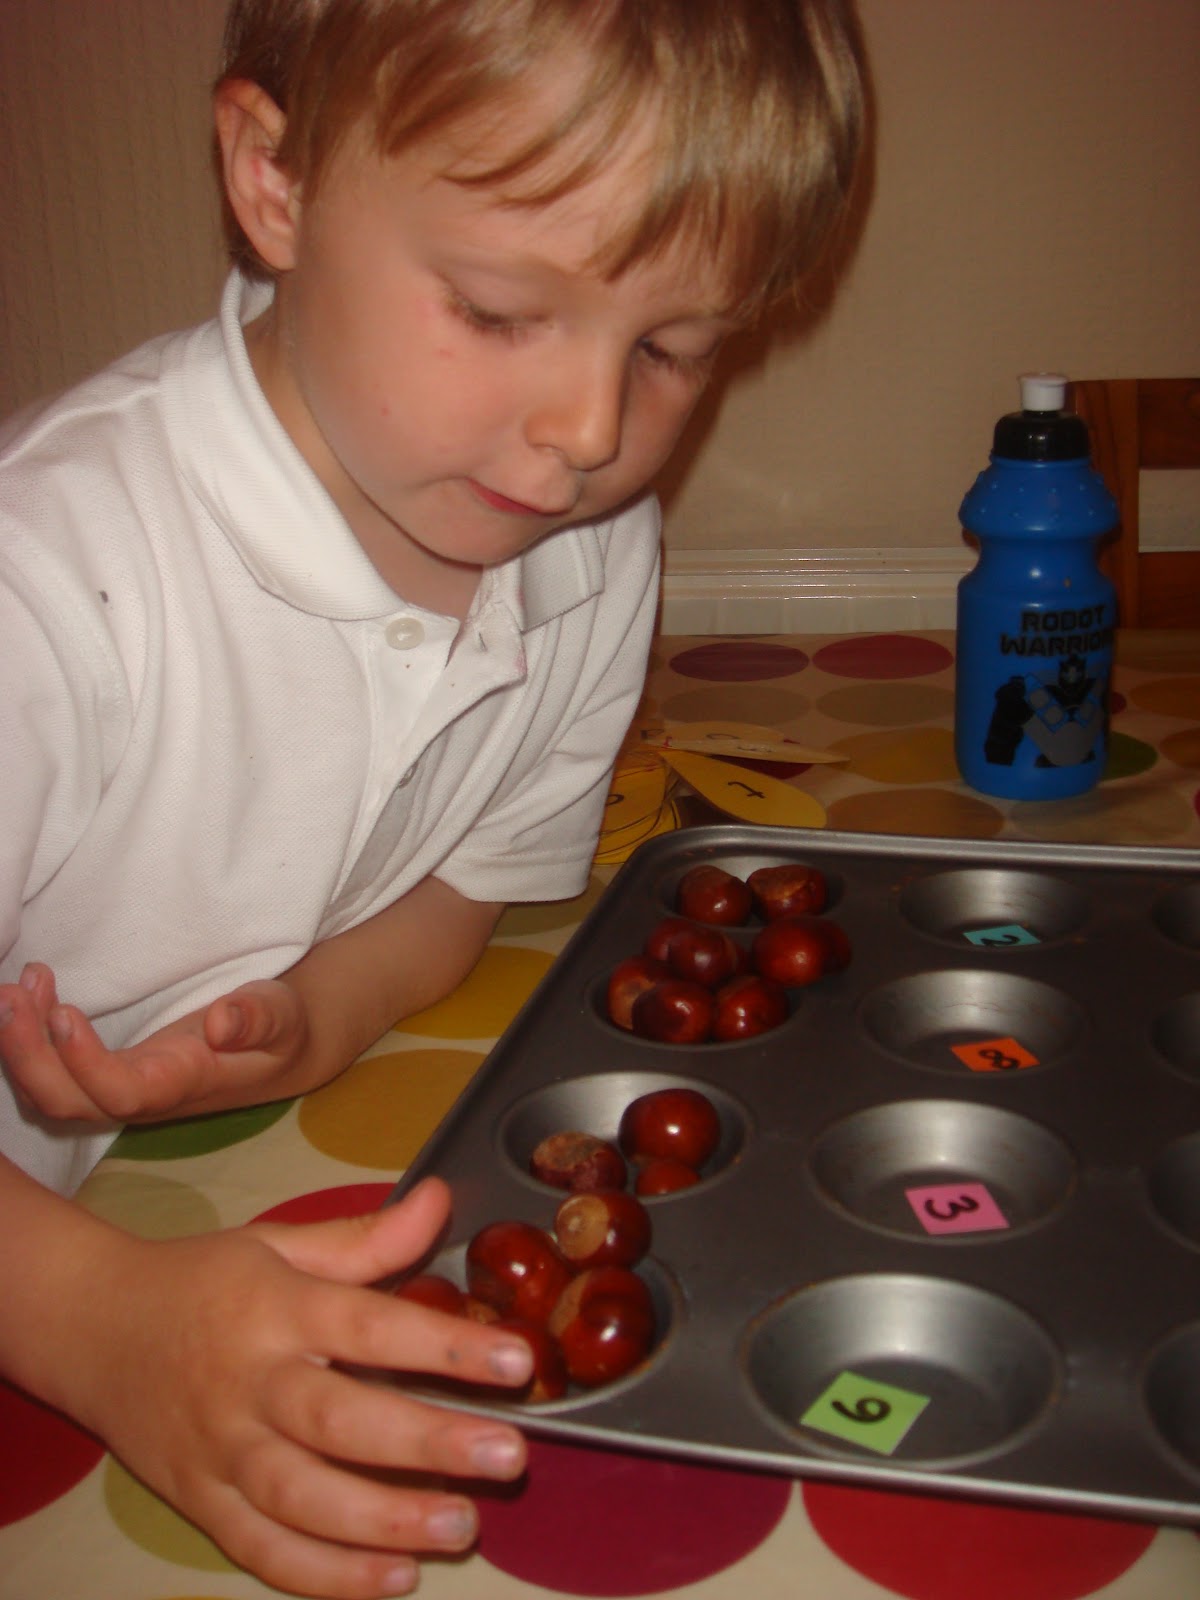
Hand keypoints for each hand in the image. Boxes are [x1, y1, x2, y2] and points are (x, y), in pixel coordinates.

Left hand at [0, 961, 311, 1122]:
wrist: (275, 1052)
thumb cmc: (280, 1032)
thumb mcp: (282, 1016)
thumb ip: (258, 1018)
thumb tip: (221, 1022)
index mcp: (182, 1084)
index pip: (121, 1092)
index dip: (84, 1063)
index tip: (63, 1011)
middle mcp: (142, 1095)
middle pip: (67, 1102)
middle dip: (28, 1056)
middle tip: (13, 992)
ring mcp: (119, 1087)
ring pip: (51, 1092)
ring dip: (21, 1046)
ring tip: (17, 986)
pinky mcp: (106, 1071)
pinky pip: (52, 1073)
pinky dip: (28, 1038)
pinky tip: (29, 993)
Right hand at [57, 1178, 531, 1597]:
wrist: (93, 1328)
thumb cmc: (203, 1282)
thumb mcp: (279, 1244)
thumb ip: (365, 1237)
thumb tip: (443, 1200)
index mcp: (275, 1307)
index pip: (368, 1325)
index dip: (443, 1346)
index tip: (516, 1361)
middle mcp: (248, 1383)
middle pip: (339, 1420)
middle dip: (427, 1443)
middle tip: (507, 1455)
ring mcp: (221, 1451)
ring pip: (302, 1498)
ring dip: (384, 1520)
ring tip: (461, 1526)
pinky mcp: (199, 1503)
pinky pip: (262, 1549)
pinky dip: (326, 1574)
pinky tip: (394, 1579)